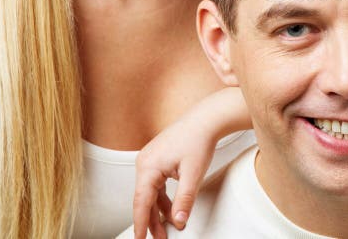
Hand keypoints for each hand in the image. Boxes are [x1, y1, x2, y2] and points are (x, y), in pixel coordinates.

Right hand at [133, 119, 215, 238]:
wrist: (206, 119)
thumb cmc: (198, 139)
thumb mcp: (193, 175)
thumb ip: (184, 200)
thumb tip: (179, 221)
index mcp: (148, 166)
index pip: (141, 202)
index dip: (141, 223)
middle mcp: (145, 162)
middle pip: (144, 199)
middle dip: (152, 221)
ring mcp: (150, 159)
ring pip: (151, 192)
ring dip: (159, 210)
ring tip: (167, 228)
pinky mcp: (158, 158)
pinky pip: (156, 184)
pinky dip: (163, 197)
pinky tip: (171, 209)